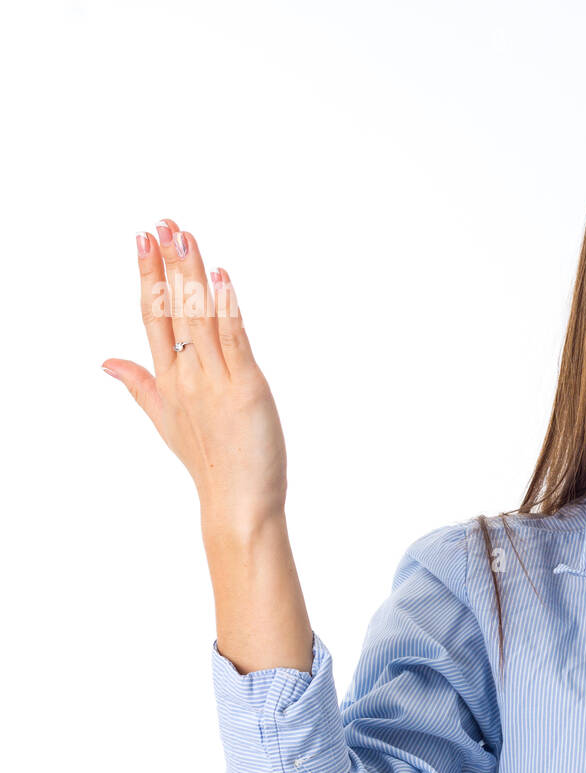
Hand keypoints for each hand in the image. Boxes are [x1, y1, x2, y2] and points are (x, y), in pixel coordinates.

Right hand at [103, 219, 288, 535]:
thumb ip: (138, 385)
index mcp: (167, 379)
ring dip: (194, 275)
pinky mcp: (245, 389)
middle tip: (164, 223)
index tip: (142, 238)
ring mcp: (214, 381)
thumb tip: (106, 360)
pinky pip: (234, 341)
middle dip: (169, 264)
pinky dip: (227, 309)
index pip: (153, 316)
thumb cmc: (210, 461)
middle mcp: (186, 376)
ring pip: (200, 318)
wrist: (238, 502)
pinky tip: (222, 278)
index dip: (148, 276)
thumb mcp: (165, 420)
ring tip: (187, 237)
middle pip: (174, 309)